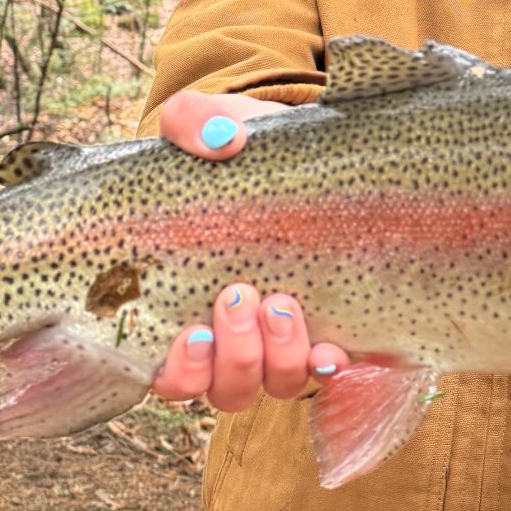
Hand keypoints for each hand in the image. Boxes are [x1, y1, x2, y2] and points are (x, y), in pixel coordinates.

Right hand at [151, 90, 343, 412]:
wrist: (316, 156)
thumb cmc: (251, 154)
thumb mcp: (221, 126)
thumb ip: (196, 121)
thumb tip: (219, 139)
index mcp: (190, 308)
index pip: (169, 373)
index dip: (179, 370)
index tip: (192, 332)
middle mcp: (238, 341)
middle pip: (225, 389)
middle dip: (234, 356)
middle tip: (241, 296)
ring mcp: (290, 345)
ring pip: (279, 386)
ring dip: (280, 359)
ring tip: (284, 304)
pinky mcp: (341, 334)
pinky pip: (337, 376)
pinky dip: (333, 369)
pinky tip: (337, 350)